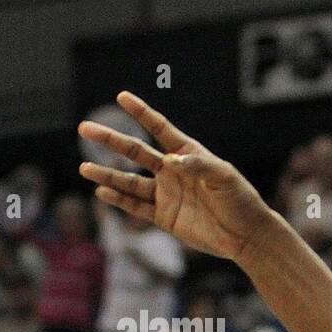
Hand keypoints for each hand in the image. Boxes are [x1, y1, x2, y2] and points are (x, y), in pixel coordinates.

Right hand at [77, 92, 273, 260]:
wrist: (247, 236)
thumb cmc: (241, 200)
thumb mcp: (224, 178)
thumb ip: (198, 166)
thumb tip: (169, 161)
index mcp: (188, 155)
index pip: (160, 129)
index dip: (142, 112)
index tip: (122, 96)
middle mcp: (172, 172)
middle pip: (135, 152)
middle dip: (111, 139)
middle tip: (84, 127)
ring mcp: (166, 194)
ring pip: (130, 182)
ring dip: (107, 175)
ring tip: (85, 168)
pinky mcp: (165, 217)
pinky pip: (137, 207)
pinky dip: (120, 200)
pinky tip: (102, 192)